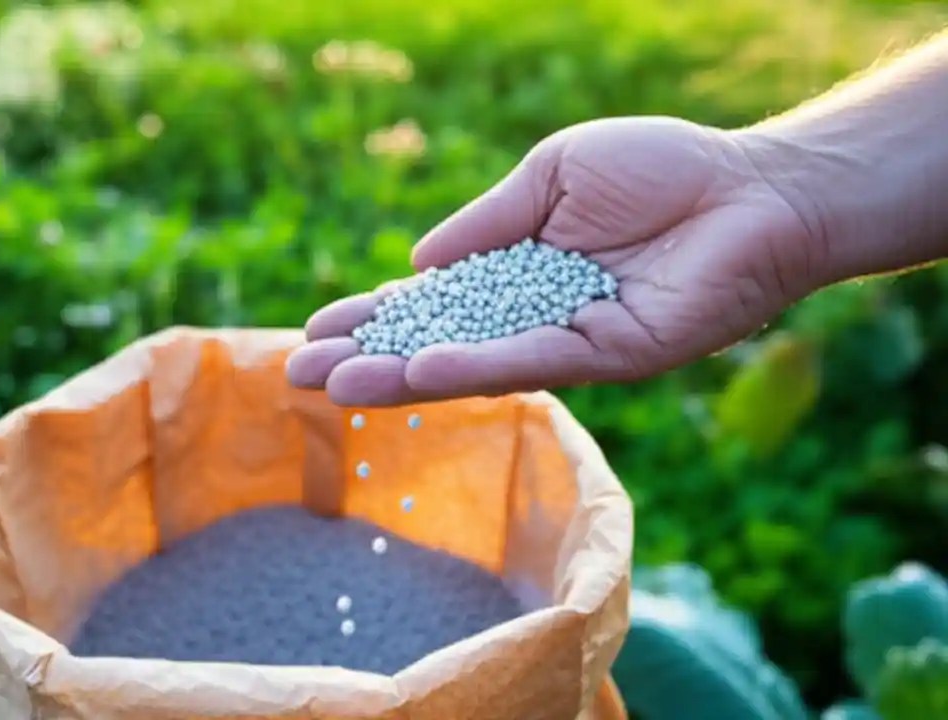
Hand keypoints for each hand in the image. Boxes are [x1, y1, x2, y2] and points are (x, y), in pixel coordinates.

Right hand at [286, 116, 823, 405]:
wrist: (752, 188)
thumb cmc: (660, 167)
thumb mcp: (549, 176)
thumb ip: (484, 224)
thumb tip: (416, 267)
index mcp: (514, 272)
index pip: (428, 303)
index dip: (372, 318)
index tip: (314, 331)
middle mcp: (532, 316)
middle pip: (435, 345)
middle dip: (367, 361)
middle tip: (299, 379)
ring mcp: (568, 341)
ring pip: (471, 365)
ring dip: (402, 377)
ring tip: (338, 387)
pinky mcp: (609, 356)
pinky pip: (532, 362)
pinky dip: (475, 366)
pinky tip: (421, 372)